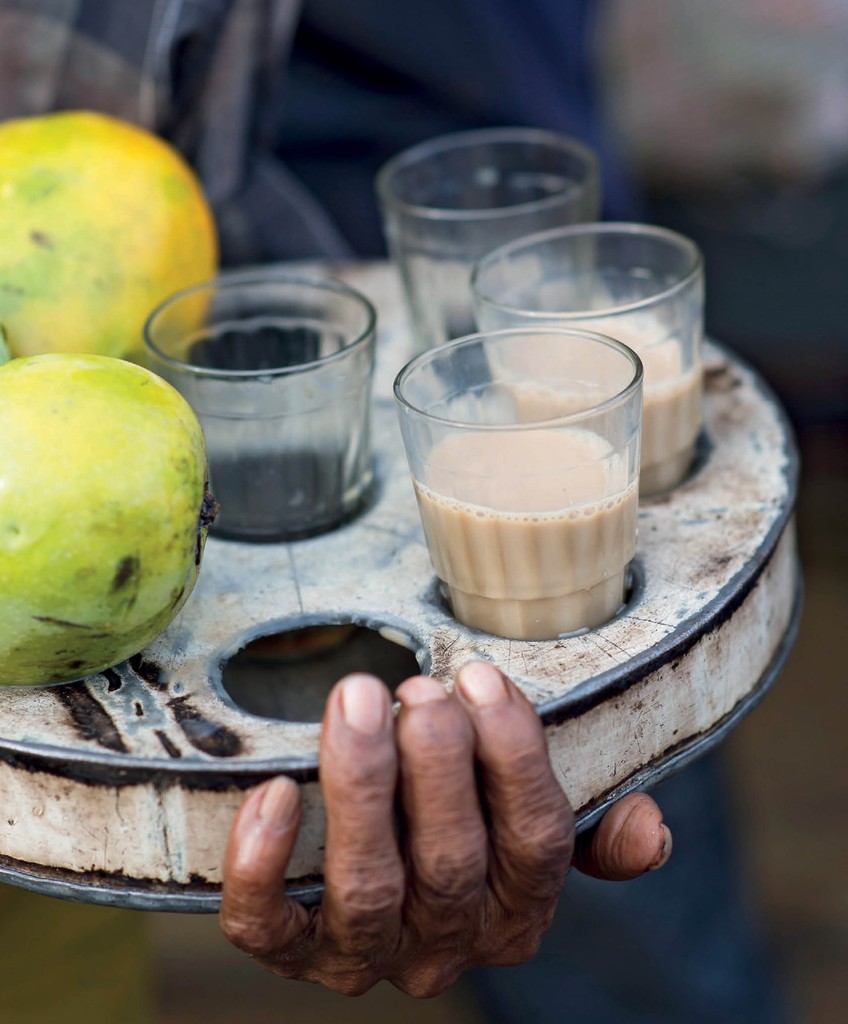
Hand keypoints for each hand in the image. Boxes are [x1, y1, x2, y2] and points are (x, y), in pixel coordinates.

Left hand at [219, 662, 670, 995]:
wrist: (371, 887)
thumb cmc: (458, 825)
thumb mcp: (528, 828)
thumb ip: (586, 832)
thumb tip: (650, 832)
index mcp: (516, 910)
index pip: (537, 840)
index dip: (513, 756)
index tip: (480, 676)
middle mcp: (448, 945)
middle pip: (451, 860)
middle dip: (436, 763)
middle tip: (417, 686)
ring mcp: (366, 956)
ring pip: (367, 886)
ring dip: (362, 785)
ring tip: (358, 700)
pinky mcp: (292, 954)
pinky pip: (269, 928)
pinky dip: (263, 863)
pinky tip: (273, 790)